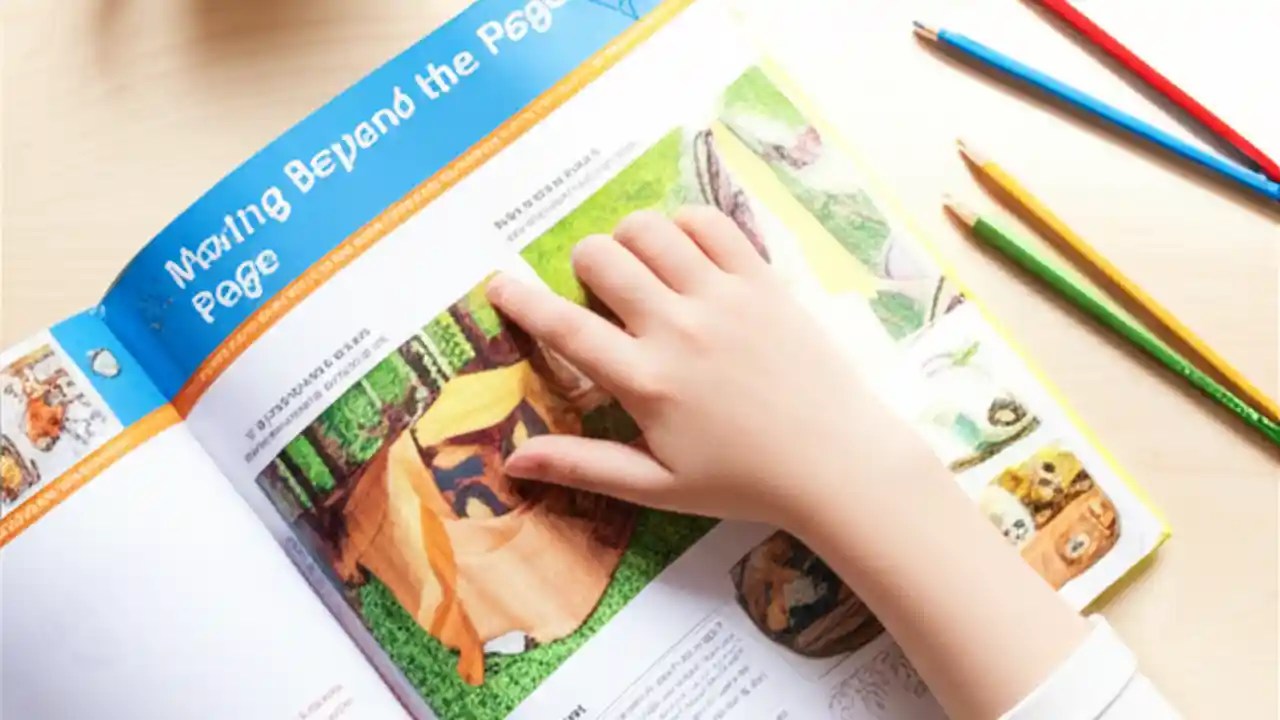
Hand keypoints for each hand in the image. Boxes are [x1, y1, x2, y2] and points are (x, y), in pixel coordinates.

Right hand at [487, 207, 911, 527]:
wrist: (835, 462)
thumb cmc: (742, 481)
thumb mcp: (657, 486)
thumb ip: (583, 466)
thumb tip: (511, 463)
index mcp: (647, 381)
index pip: (565, 328)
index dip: (523, 300)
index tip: (499, 282)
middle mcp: (677, 328)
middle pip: (602, 259)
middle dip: (583, 264)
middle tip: (596, 287)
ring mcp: (722, 297)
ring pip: (649, 229)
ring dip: (630, 239)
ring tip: (640, 265)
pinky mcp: (761, 280)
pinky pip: (709, 224)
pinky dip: (685, 225)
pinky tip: (686, 253)